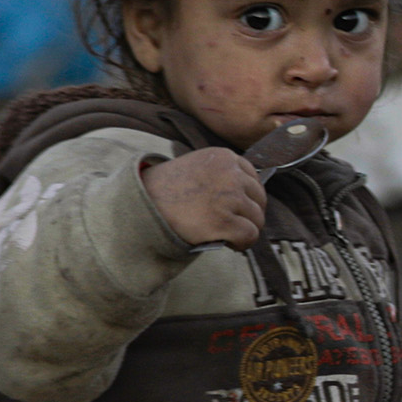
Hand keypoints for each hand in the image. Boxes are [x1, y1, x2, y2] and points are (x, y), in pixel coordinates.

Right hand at [144, 149, 267, 249]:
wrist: (142, 206)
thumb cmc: (165, 190)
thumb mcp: (196, 167)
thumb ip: (222, 174)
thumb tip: (247, 194)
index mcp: (224, 157)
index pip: (254, 178)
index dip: (247, 197)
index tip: (236, 207)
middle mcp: (230, 174)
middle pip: (259, 199)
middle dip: (248, 214)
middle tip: (231, 224)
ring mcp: (229, 198)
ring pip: (257, 219)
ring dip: (244, 229)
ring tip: (228, 234)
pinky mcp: (225, 221)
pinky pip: (250, 236)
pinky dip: (242, 243)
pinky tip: (229, 243)